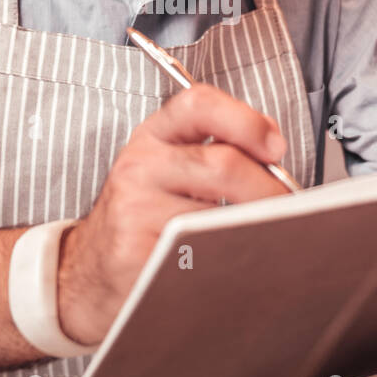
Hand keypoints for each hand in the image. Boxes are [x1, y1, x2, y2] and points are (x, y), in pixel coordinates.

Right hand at [56, 84, 289, 345]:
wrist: (90, 271)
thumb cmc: (143, 217)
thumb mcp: (170, 169)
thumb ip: (217, 150)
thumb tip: (276, 157)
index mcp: (155, 135)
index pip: (199, 105)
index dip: (245, 120)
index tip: (275, 146)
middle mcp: (140, 164)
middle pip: (221, 164)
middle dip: (268, 188)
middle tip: (287, 207)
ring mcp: (134, 207)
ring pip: (216, 214)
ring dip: (253, 228)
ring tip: (268, 235)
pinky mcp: (136, 252)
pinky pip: (200, 252)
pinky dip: (228, 258)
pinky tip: (234, 261)